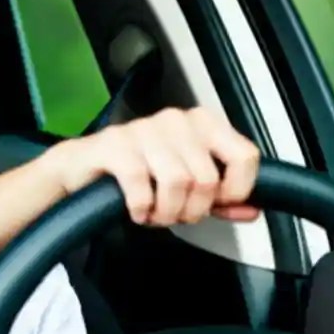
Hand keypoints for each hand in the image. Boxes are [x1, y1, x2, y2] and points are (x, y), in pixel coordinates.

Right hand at [43, 107, 261, 225]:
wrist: (82, 168)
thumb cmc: (138, 171)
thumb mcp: (187, 184)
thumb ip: (221, 197)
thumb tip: (251, 208)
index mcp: (203, 124)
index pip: (246, 156)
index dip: (236, 190)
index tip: (218, 203)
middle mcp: (177, 121)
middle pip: (208, 179)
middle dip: (192, 210)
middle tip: (174, 213)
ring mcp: (145, 130)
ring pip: (178, 183)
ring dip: (165, 213)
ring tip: (154, 213)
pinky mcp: (115, 145)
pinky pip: (142, 187)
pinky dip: (141, 209)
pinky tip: (136, 209)